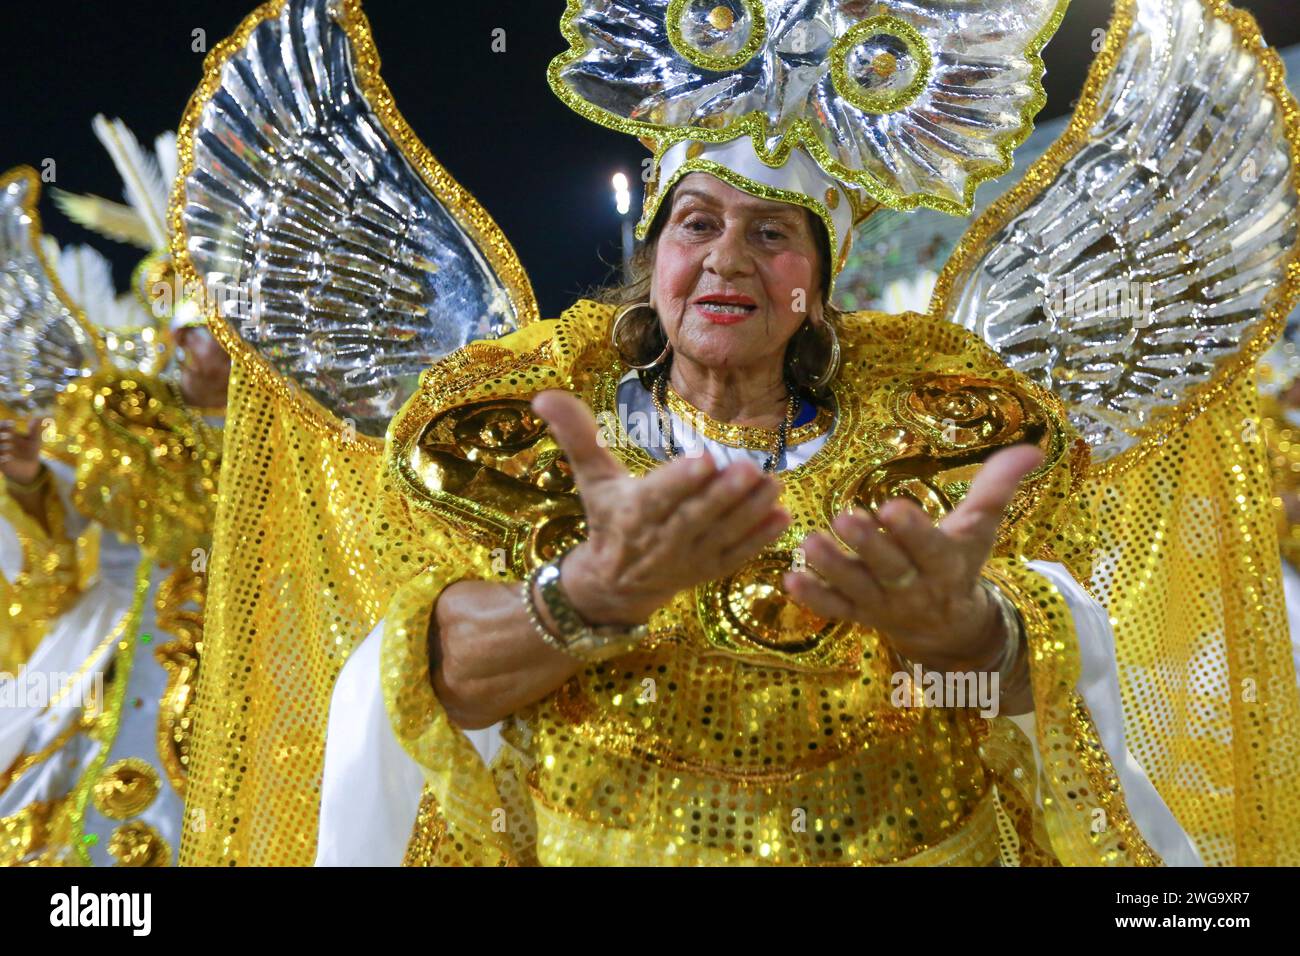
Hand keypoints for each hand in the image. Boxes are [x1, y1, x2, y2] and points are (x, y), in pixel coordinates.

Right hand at [0, 418, 46, 484]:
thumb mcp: (34, 440)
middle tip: (9, 434)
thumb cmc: (30, 450)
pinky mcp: (0, 462)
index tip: (13, 424)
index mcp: (8, 434)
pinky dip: (1, 458)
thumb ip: (35, 430)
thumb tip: (37, 417)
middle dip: (0, 433)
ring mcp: (0, 452)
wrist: (29, 467)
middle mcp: (2, 442)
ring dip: (1, 447)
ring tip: (10, 446)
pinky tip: (8, 458)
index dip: (5, 424)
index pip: (3, 426)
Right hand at [531, 390, 790, 625]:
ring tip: (775, 485)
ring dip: (751, 512)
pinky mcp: (710, 571)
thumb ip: (575, 436)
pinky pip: (738, 556)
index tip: (704, 459)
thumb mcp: (591, 478)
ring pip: (723, 536)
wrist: (615, 584)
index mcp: (632, 513)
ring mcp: (689, 559)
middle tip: (750, 468)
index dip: (681, 480)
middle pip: (696, 517)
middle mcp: (662, 540)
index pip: (658, 496)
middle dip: (723, 495)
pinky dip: (761, 540)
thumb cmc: (607, 518)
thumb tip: (542, 397)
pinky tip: (783, 516)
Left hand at [783, 445, 1044, 671]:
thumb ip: (998, 485)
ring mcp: (883, 605)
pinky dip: (814, 597)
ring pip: (856, 589)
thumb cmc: (961, 562)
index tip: (892, 506)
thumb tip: (1035, 446)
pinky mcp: (858, 615)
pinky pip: (835, 609)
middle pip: (890, 568)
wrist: (948, 626)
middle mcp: (913, 587)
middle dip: (869, 545)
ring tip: (808, 542)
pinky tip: (790, 578)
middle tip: (844, 518)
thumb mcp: (982, 525)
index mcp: (945, 563)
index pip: (930, 548)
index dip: (913, 531)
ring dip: (832, 568)